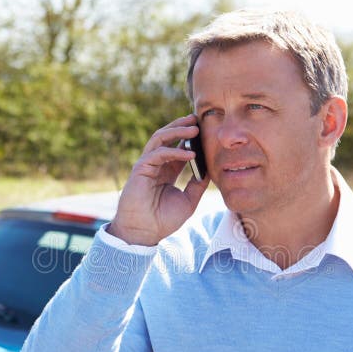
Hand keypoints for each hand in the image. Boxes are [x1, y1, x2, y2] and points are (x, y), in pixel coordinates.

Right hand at [108, 114, 209, 245]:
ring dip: (178, 131)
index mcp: (166, 171)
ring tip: (195, 128)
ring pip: (160, 138)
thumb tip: (210, 171)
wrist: (145, 233)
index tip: (205, 130)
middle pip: (168, 137)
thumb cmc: (163, 220)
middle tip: (198, 118)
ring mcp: (147, 165)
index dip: (191, 138)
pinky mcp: (141, 169)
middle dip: (182, 126)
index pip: (178, 148)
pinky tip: (191, 153)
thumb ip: (197, 185)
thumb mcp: (188, 201)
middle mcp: (156, 165)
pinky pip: (158, 153)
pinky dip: (175, 151)